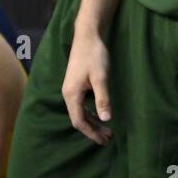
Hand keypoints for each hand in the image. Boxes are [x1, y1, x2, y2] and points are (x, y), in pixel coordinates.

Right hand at [62, 27, 112, 144]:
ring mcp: (71, 89)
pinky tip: (100, 113)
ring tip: (107, 129)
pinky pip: (81, 104)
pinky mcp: (75, 84)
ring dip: (93, 121)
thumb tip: (106, 119)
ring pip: (80, 111)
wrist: (87, 36)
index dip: (91, 133)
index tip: (104, 140)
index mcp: (72, 95)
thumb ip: (103, 98)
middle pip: (79, 118)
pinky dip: (91, 112)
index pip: (79, 121)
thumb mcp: (101, 77)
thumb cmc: (94, 56)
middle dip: (93, 129)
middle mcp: (68, 94)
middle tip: (109, 137)